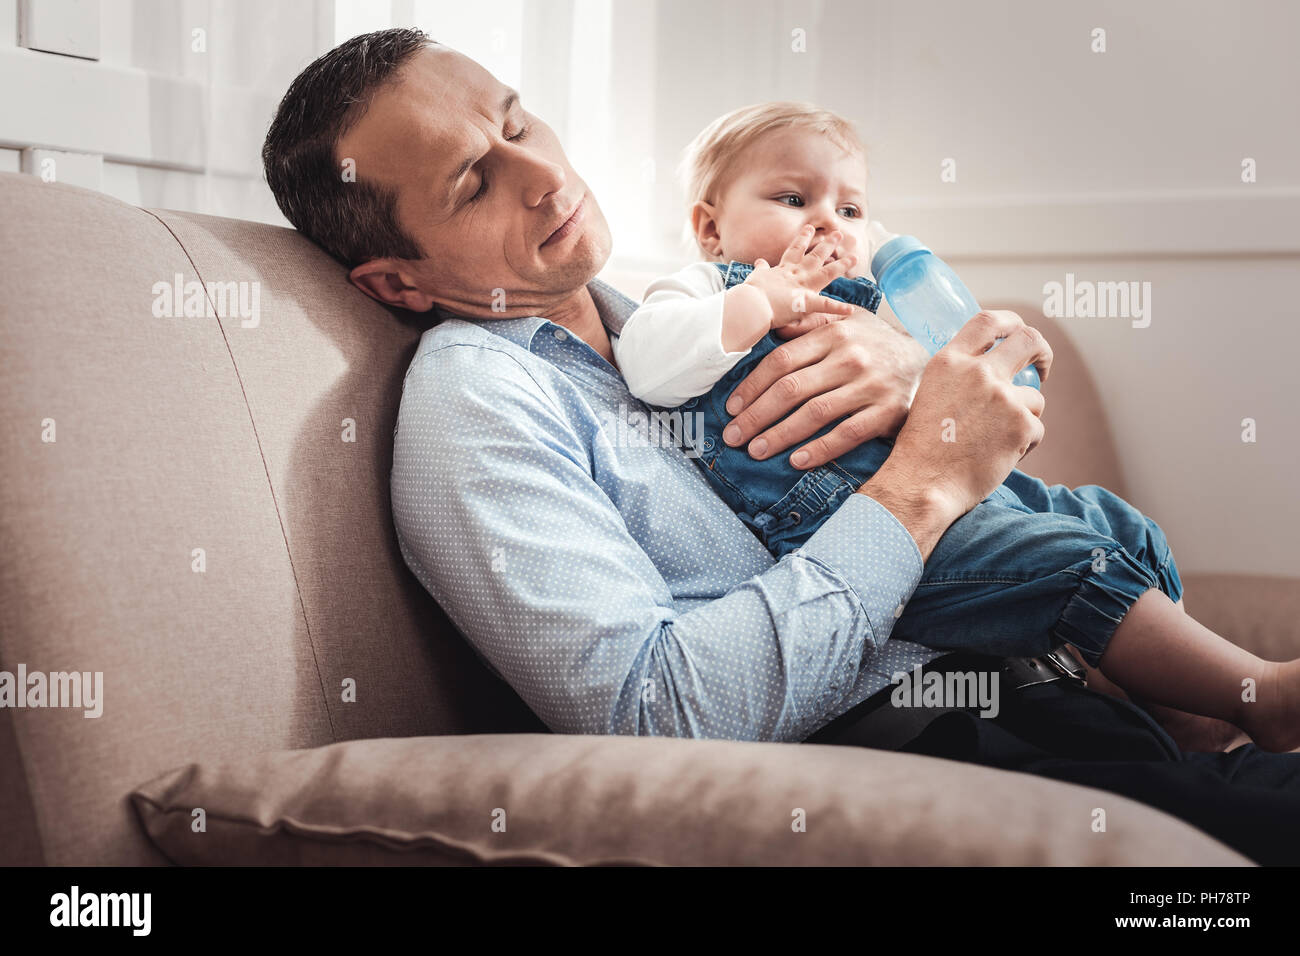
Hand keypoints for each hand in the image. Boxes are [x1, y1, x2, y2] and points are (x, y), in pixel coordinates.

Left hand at [722, 310, 930, 468]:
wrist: (929, 363)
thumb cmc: (875, 344)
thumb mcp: (846, 322)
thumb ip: (807, 324)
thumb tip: (768, 327)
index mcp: (833, 333)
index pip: (781, 361)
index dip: (752, 386)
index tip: (731, 408)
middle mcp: (850, 358)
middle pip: (791, 389)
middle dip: (756, 415)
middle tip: (733, 436)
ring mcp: (870, 385)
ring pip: (814, 413)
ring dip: (779, 435)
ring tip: (755, 451)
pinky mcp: (888, 412)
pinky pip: (847, 434)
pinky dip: (819, 449)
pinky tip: (796, 461)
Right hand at [743, 225, 856, 328]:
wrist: (751, 305)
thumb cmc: (750, 294)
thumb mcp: (755, 277)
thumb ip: (761, 270)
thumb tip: (760, 262)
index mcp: (783, 270)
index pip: (795, 250)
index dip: (803, 238)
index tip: (810, 227)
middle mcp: (796, 274)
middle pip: (815, 256)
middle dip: (828, 244)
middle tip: (839, 233)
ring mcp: (803, 287)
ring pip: (827, 273)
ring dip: (841, 265)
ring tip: (854, 258)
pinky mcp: (806, 302)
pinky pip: (826, 306)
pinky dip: (838, 308)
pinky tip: (851, 310)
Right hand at [880, 310, 1052, 516]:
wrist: (922, 484)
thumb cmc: (921, 449)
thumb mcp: (929, 395)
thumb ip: (957, 377)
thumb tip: (990, 370)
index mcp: (949, 362)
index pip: (987, 322)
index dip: (1010, 322)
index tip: (1017, 331)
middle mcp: (977, 372)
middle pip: (1028, 340)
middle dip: (1042, 352)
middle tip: (1042, 368)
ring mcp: (1002, 397)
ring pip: (1035, 399)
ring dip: (1023, 418)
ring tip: (995, 442)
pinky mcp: (1021, 424)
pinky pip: (1036, 430)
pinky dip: (1022, 445)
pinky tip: (997, 458)